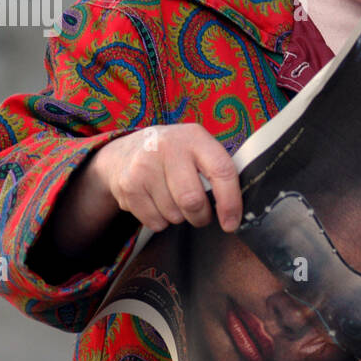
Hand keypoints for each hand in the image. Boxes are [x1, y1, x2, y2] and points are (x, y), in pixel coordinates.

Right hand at [90, 124, 241, 232]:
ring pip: (173, 213)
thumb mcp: (196, 149)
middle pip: (192, 200)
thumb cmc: (173, 156)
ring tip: (172, 200)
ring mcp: (144, 164)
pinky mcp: (128, 184)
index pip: (221, 171)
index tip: (231, 223)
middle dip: (201, 217)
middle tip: (200, 215)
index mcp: (195, 137)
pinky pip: (154, 221)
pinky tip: (156, 203)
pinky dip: (160, 221)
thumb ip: (216, 170)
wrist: (124, 151)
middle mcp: (168, 146)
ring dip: (178, 217)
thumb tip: (235, 212)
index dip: (230, 202)